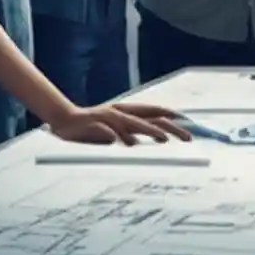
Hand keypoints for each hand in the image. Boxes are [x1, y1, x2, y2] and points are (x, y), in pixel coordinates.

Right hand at [47, 103, 192, 145]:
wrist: (63, 121)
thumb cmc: (93, 127)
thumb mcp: (117, 128)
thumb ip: (133, 133)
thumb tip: (155, 140)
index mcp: (128, 112)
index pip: (156, 111)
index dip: (173, 116)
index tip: (191, 124)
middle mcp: (121, 112)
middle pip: (151, 117)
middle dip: (171, 127)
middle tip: (188, 138)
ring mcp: (108, 117)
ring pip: (132, 122)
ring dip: (148, 130)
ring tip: (163, 139)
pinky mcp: (93, 124)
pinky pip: (106, 130)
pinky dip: (115, 135)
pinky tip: (123, 143)